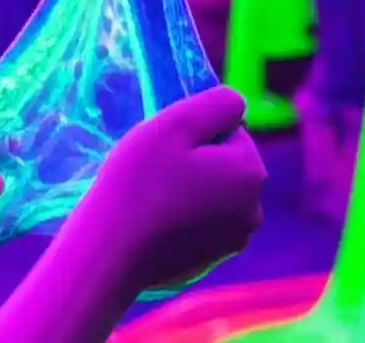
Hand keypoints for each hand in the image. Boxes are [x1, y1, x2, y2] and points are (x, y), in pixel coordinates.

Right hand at [77, 87, 266, 289]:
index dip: (196, 134)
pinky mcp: (212, 260)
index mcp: (252, 172)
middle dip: (198, 162)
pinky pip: (202, 223)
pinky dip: (185, 218)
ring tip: (154, 198)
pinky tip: (156, 223)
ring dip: (192, 189)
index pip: (230, 131)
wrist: (111, 252)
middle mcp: (254, 208)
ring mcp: (234, 240)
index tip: (167, 150)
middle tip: (157, 171)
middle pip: (225, 164)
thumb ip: (217, 104)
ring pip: (214, 193)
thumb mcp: (176, 123)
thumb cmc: (140, 181)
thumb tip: (238, 107)